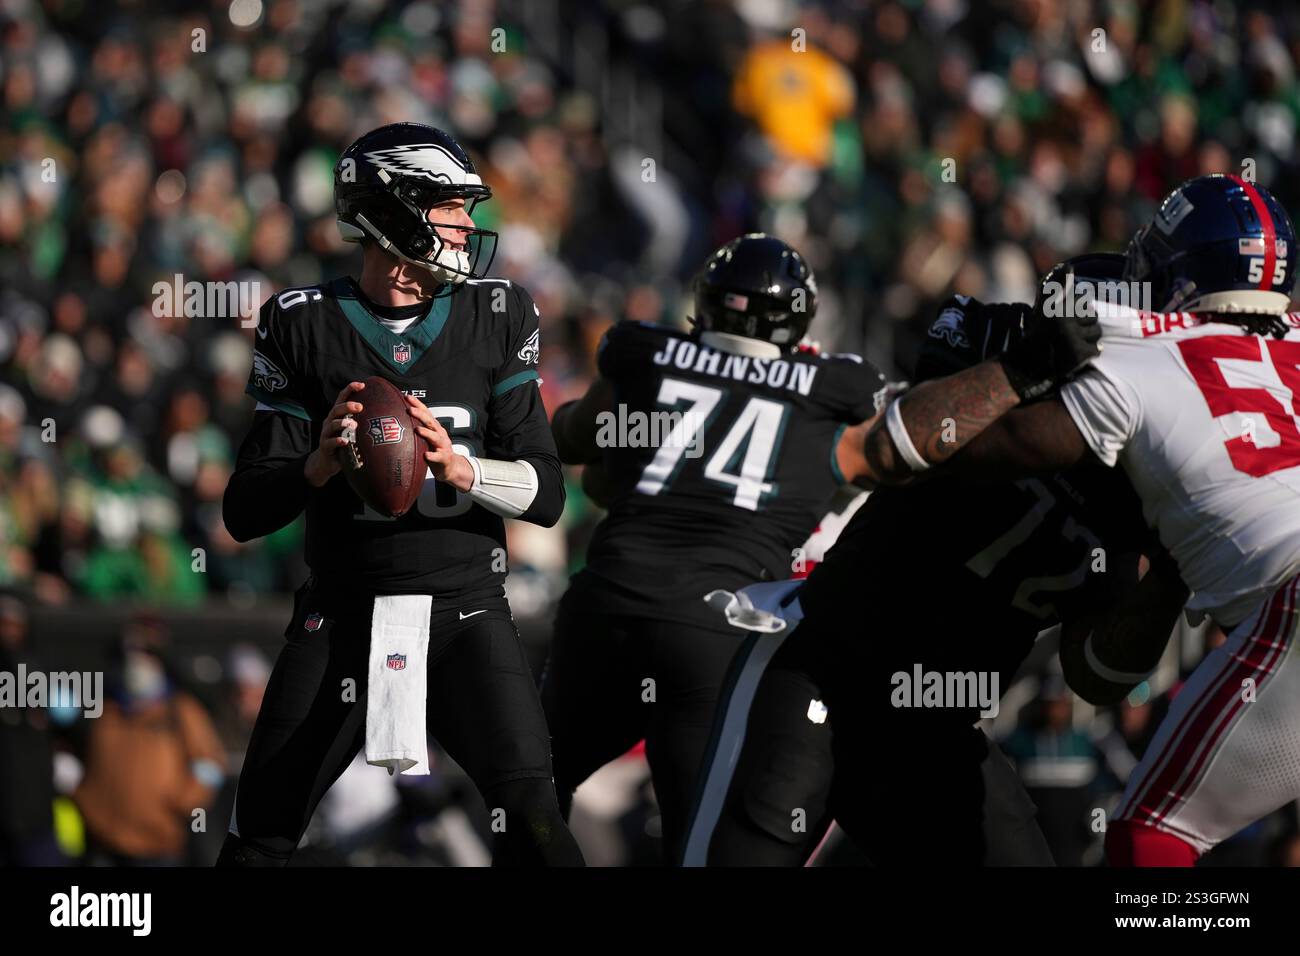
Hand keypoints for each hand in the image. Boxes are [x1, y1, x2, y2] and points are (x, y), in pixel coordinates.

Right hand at [304, 381, 364, 487]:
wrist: (326, 462)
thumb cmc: (344, 444)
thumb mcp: (352, 431)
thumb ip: (363, 422)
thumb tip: (387, 416)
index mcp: (338, 416)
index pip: (342, 398)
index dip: (350, 389)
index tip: (362, 384)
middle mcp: (330, 421)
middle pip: (336, 409)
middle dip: (348, 406)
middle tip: (360, 406)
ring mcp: (326, 434)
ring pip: (332, 424)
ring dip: (343, 423)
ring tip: (354, 424)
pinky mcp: (325, 446)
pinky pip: (330, 442)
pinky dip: (337, 441)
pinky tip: (345, 441)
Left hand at [405, 394, 474, 491]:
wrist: (450, 467)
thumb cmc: (435, 451)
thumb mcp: (427, 438)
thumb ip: (416, 430)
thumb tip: (395, 424)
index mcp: (435, 428)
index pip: (426, 413)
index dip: (418, 404)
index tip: (407, 396)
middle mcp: (440, 434)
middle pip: (430, 422)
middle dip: (420, 415)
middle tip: (410, 410)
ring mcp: (443, 446)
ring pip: (435, 437)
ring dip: (427, 433)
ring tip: (417, 429)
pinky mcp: (444, 458)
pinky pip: (438, 456)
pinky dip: (432, 456)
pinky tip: (426, 455)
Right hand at [998, 265, 1101, 400]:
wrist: (1027, 367)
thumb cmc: (1038, 334)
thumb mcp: (1043, 306)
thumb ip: (1055, 285)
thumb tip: (1069, 265)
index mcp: (1056, 304)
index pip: (1084, 302)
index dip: (1076, 312)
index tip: (1061, 322)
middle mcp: (1063, 318)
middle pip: (1093, 316)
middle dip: (1084, 326)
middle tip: (1066, 335)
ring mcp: (1071, 336)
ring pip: (1097, 333)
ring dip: (1087, 340)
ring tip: (1070, 345)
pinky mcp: (1078, 353)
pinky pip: (1096, 350)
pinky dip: (1088, 355)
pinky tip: (1074, 357)